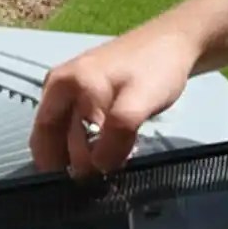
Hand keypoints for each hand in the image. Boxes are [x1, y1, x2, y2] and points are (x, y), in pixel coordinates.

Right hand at [30, 29, 199, 175]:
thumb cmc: (156, 69)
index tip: (93, 185)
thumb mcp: (138, 103)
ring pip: (62, 136)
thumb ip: (116, 134)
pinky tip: (108, 154)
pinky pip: (75, 128)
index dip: (69, 165)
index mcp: (63, 85)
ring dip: (80, 157)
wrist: (174, 43)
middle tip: (103, 181)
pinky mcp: (81, 96)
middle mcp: (58, 87)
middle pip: (52, 139)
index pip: (52, 139)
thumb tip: (98, 166)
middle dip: (74, 164)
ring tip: (106, 170)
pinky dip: (87, 146)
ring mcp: (68, 90)